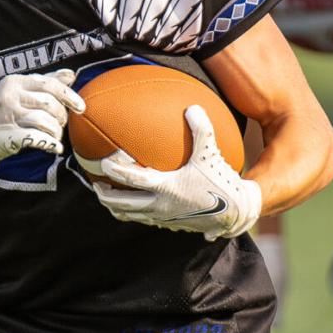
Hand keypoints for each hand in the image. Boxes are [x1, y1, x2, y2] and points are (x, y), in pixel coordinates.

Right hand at [0, 70, 85, 170]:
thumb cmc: (6, 109)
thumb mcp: (22, 90)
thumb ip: (47, 81)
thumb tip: (71, 75)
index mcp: (15, 82)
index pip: (48, 84)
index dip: (68, 95)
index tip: (81, 107)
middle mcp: (10, 96)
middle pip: (48, 103)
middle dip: (61, 115)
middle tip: (61, 122)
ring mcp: (8, 116)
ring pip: (44, 121)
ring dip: (56, 131)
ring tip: (56, 135)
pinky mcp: (8, 135)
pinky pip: (37, 139)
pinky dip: (50, 144)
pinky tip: (55, 147)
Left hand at [90, 105, 261, 240]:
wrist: (237, 213)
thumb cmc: (222, 183)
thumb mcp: (211, 154)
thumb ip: (201, 130)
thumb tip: (192, 107)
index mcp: (167, 187)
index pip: (133, 179)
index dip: (116, 171)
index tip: (102, 163)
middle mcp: (161, 206)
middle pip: (123, 204)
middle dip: (106, 195)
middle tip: (96, 185)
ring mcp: (164, 218)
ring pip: (130, 216)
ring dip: (116, 207)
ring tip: (107, 197)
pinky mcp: (170, 225)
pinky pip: (144, 220)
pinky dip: (133, 213)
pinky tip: (134, 204)